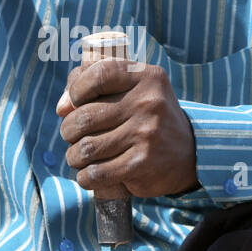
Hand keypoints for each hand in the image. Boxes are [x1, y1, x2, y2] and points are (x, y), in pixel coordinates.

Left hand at [56, 60, 200, 196]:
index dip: (76, 89)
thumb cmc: (147, 116)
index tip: (76, 101)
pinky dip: (85, 177)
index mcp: (145, 77)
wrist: (189, 153)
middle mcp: (148, 103)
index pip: (98, 73)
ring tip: (81, 156)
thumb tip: (62, 107)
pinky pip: (96, 173)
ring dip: (74, 156)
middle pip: (83, 116)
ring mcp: (146, 134)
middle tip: (75, 135)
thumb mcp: (132, 88)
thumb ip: (92, 84)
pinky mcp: (142, 163)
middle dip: (69, 130)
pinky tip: (91, 174)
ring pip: (85, 148)